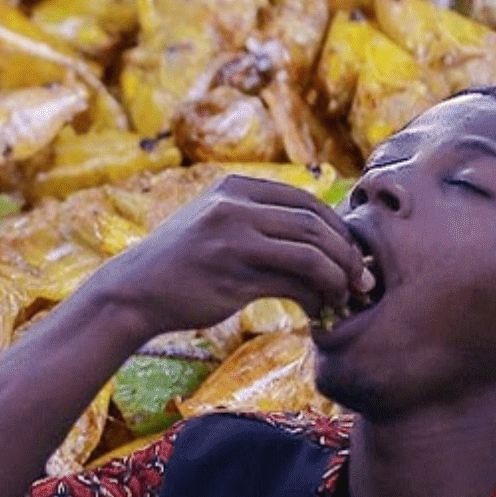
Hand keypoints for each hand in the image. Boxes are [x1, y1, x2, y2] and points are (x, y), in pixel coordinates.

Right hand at [86, 175, 370, 336]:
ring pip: (311, 250)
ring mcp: (232, 236)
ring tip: (346, 296)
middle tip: (363, 280)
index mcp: (233, 187)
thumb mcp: (217, 227)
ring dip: (338, 276)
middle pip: (314, 222)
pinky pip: (294, 280)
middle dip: (347, 253)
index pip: (305, 200)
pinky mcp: (234, 272)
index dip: (338, 228)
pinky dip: (318, 295)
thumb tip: (326, 241)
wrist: (132, 293)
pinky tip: (320, 309)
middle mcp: (233, 205)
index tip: (351, 255)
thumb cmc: (179, 266)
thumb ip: (261, 224)